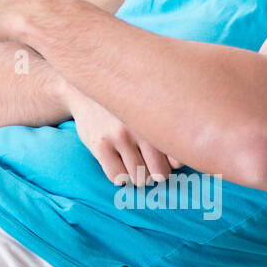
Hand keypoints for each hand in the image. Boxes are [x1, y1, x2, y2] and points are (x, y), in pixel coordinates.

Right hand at [62, 82, 182, 186]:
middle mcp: (142, 128)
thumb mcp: (150, 110)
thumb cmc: (127, 105)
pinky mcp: (100, 144)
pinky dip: (119, 176)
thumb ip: (167, 132)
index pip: (177, 160)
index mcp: (160, 119)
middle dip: (153, 172)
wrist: (88, 88)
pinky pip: (117, 177)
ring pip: (139, 178)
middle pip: (160, 173)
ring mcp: (120, 136)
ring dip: (135, 175)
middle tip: (144, 162)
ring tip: (129, 161)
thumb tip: (179, 165)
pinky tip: (116, 162)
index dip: (169, 163)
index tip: (160, 156)